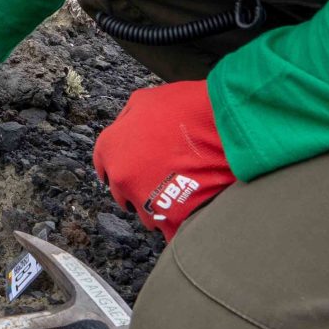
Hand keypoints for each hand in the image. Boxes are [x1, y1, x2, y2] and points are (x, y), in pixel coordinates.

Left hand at [91, 80, 234, 240]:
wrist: (226, 130)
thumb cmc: (187, 109)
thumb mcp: (147, 99)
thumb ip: (128, 117)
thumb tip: (125, 129)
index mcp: (110, 147)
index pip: (101, 163)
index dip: (116, 163)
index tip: (127, 166)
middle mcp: (121, 177)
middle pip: (122, 191)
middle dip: (136, 186)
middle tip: (158, 178)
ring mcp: (143, 201)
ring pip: (144, 212)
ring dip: (157, 206)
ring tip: (181, 192)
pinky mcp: (168, 219)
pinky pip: (167, 229)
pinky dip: (176, 223)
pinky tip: (190, 209)